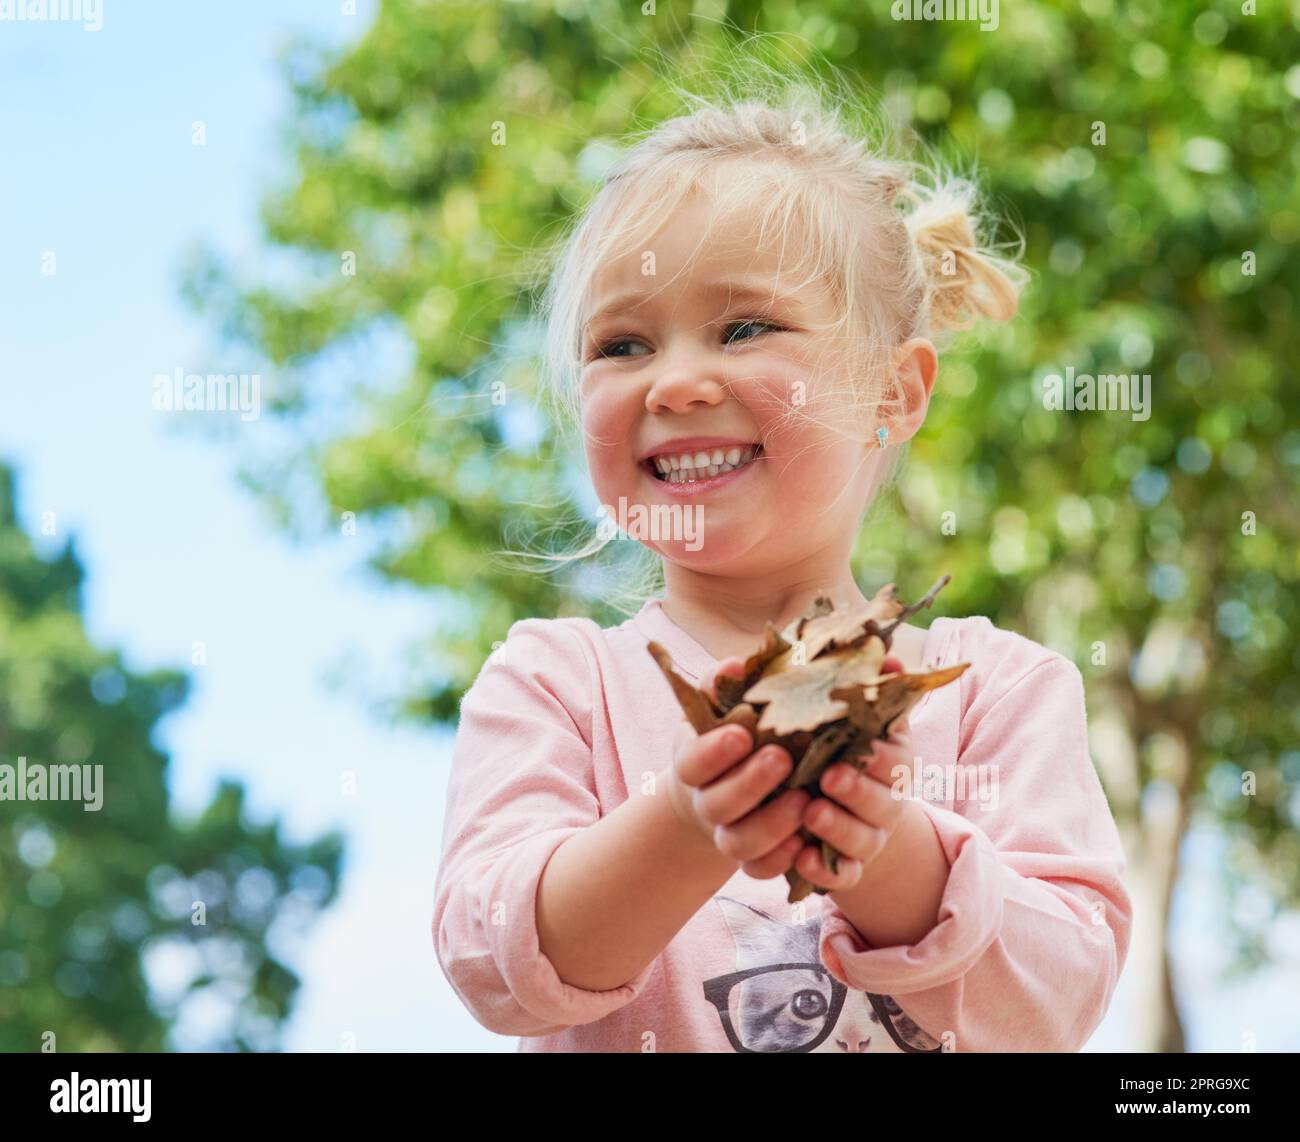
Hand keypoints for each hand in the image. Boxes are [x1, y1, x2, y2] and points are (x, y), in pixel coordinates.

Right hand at [664, 657, 812, 879]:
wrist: (730, 784)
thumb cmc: (734, 732)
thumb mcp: (723, 704)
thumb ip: (723, 682)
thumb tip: (733, 666)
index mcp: (695, 763)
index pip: (691, 762)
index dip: (713, 752)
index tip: (742, 733)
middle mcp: (708, 802)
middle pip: (717, 804)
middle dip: (749, 784)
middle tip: (782, 759)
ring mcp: (729, 833)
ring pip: (738, 843)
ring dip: (771, 825)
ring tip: (804, 800)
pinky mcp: (755, 858)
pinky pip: (761, 871)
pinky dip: (782, 861)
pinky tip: (807, 844)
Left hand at [790, 660, 915, 893]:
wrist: (814, 794)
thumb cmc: (827, 739)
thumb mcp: (839, 708)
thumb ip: (859, 683)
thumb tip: (890, 655)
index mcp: (886, 759)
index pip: (899, 759)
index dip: (884, 755)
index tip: (864, 746)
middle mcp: (882, 800)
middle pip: (884, 803)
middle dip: (859, 792)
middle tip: (829, 778)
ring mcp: (864, 836)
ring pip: (862, 841)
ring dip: (838, 828)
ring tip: (809, 811)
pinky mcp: (841, 866)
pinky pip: (840, 877)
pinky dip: (823, 870)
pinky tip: (801, 856)